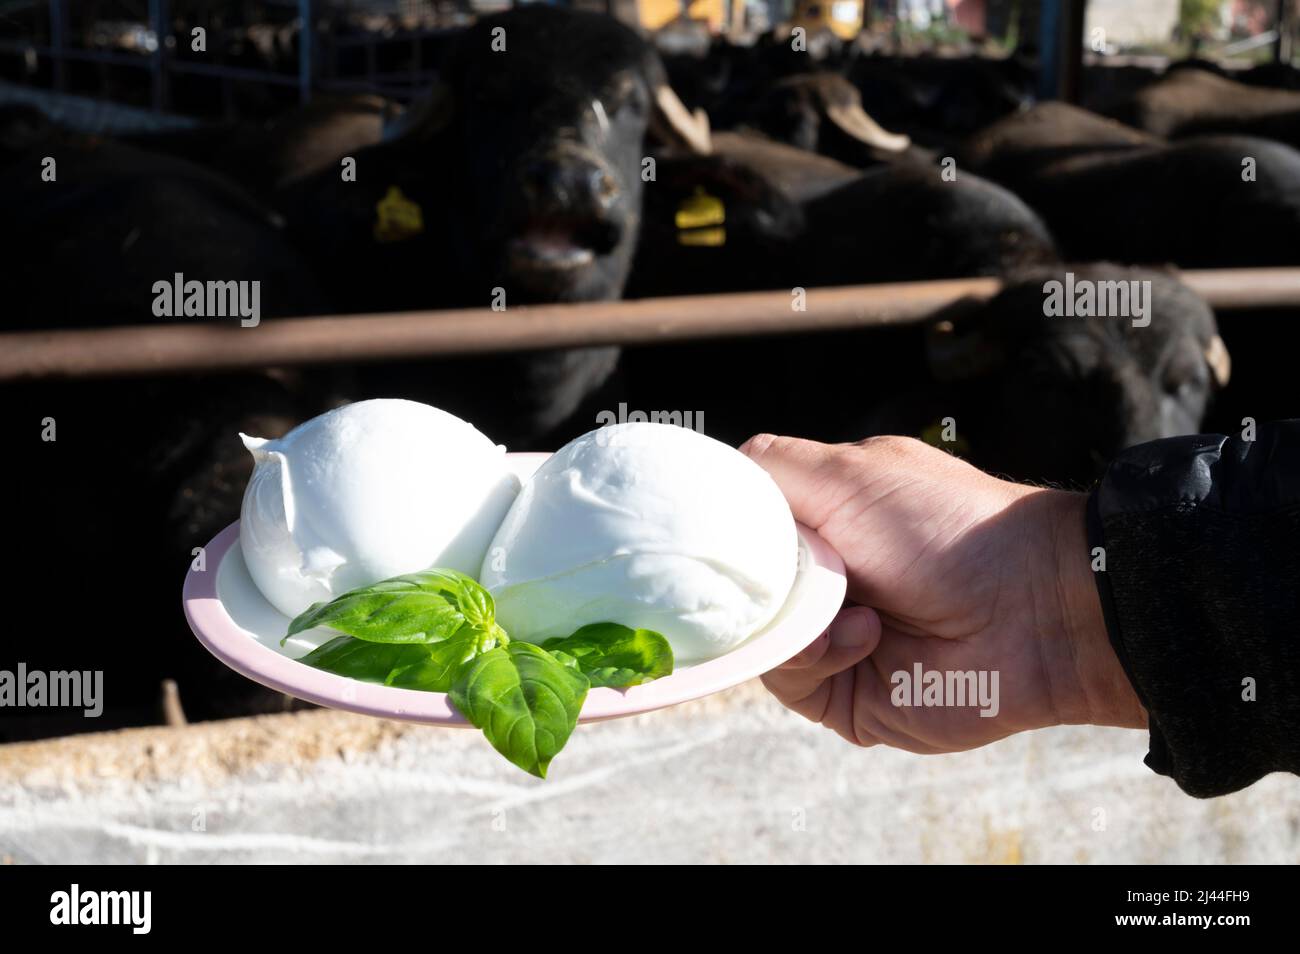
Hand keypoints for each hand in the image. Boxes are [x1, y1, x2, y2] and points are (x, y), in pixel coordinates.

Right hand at [742, 434, 1145, 752]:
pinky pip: (787, 680)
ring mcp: (826, 639)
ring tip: (839, 601)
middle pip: (733, 588)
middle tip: (762, 570)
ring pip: (752, 636)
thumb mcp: (847, 473)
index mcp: (818, 521)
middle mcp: (816, 581)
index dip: (713, 531)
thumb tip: (705, 482)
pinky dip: (817, 654)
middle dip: (741, 580)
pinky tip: (867, 634)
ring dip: (789, 617)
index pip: (735, 529)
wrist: (1036, 607)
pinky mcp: (841, 695)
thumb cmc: (946, 524)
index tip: (687, 530)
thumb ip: (768, 471)